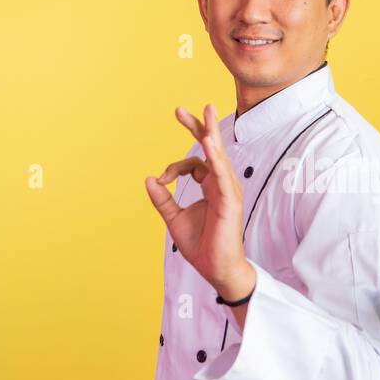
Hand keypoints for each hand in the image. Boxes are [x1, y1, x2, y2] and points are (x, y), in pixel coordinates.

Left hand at [144, 104, 255, 301]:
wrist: (216, 270)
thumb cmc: (202, 246)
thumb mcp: (175, 219)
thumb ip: (163, 200)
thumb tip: (149, 180)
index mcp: (211, 187)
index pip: (196, 162)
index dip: (174, 167)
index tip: (162, 180)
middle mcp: (221, 185)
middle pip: (211, 149)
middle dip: (199, 126)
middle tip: (180, 109)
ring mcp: (228, 192)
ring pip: (219, 156)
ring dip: (211, 133)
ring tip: (207, 111)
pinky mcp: (230, 202)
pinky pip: (223, 176)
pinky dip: (216, 158)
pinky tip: (209, 143)